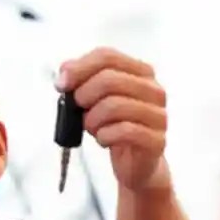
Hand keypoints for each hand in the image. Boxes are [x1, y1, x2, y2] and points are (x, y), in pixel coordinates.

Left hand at [58, 47, 170, 192]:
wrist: (135, 163)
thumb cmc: (113, 126)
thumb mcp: (94, 101)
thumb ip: (81, 81)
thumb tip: (64, 72)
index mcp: (140, 72)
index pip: (107, 56)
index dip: (79, 68)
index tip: (61, 85)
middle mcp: (153, 89)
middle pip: (108, 79)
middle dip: (83, 97)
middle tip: (79, 111)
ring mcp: (158, 114)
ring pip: (114, 106)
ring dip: (92, 120)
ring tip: (92, 128)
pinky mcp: (156, 139)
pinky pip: (124, 131)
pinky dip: (104, 136)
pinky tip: (103, 139)